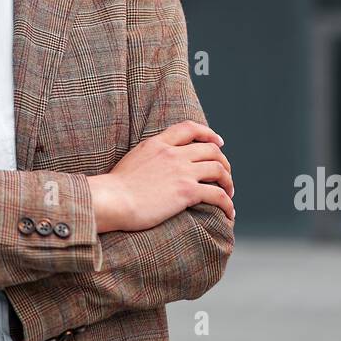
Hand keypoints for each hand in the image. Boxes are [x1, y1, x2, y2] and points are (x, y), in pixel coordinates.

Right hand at [88, 120, 233, 232]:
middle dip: (224, 162)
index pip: (190, 128)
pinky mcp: (186, 191)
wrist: (111, 200)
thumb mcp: (132, 159)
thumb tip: (155, 164)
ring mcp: (181, 171)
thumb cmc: (115, 188)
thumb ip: (149, 156)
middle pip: (211, 150)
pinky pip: (218, 195)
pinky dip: (228, 203)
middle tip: (226, 175)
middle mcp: (173, 154)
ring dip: (228, 182)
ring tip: (229, 194)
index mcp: (158, 143)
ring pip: (219, 169)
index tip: (218, 142)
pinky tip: (229, 213)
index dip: (208, 134)